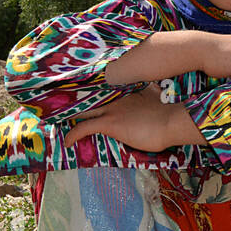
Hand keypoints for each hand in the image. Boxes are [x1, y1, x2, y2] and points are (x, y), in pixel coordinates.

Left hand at [62, 86, 187, 152]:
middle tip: (60, 103)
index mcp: (128, 90)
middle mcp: (117, 96)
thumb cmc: (170, 114)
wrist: (172, 120)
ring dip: (70, 115)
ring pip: (83, 109)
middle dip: (75, 99)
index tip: (81, 91)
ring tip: (58, 122)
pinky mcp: (109, 122)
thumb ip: (151, 94)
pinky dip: (73, 134)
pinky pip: (84, 127)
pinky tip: (66, 142)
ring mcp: (112, 108)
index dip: (92, 91)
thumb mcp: (160, 99)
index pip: (104, 88)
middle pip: (90, 96)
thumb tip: (155, 91)